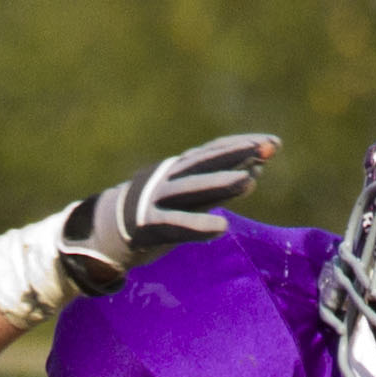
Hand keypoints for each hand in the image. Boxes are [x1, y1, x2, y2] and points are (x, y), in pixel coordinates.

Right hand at [53, 134, 279, 295]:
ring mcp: (156, 201)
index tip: (274, 143)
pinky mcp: (147, 226)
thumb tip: (256, 174)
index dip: (244, 146)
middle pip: (208, 163)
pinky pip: (176, 225)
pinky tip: (221, 228)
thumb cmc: (151, 217)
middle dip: (239, 154)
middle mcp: (168, 179)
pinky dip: (198, 225)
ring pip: (192, 189)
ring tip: (250, 182)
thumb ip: (217, 188)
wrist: (101, 233)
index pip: (215, 152)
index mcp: (177, 169)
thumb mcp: (186, 198)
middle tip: (270, 147)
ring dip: (221, 185)